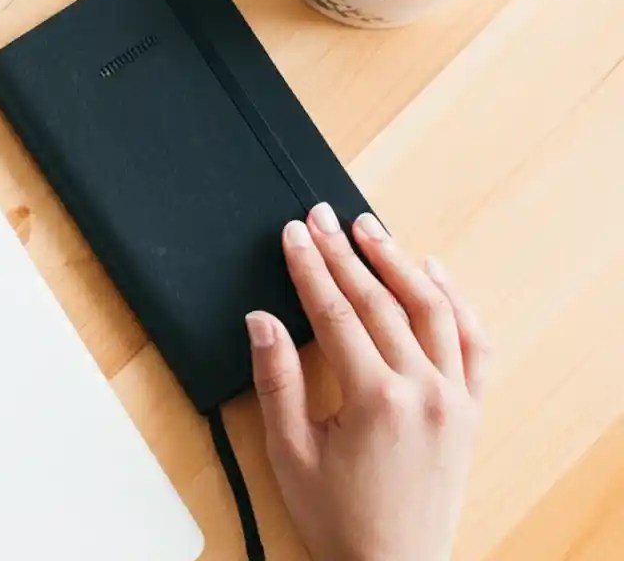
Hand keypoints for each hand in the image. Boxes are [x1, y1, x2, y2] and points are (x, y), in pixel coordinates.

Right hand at [246, 203, 489, 560]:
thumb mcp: (290, 453)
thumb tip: (261, 322)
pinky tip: (435, 272)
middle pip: (380, 301)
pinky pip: (474, 343)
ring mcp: (455, 398)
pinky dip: (457, 302)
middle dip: (345, 253)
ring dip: (399, 263)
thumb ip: (277, 380)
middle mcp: (424, 391)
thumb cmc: (339, 518)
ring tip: (371, 229)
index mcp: (376, 400)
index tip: (294, 234)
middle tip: (322, 216)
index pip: (336, 312)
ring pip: (432, 310)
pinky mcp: (471, 410)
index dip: (310, 268)